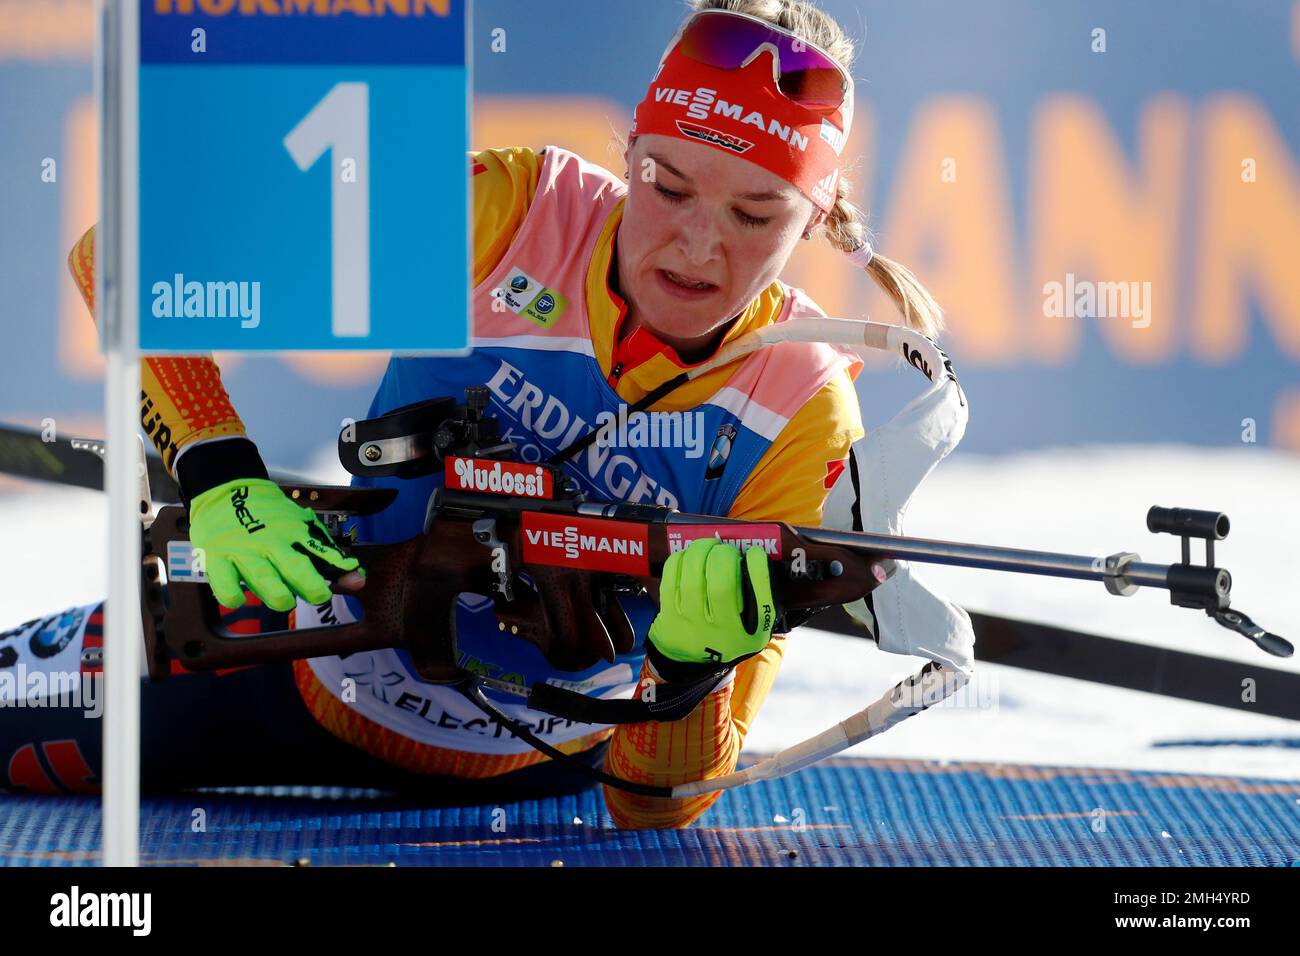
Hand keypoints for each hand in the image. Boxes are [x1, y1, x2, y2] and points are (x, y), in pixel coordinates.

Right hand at [187, 478, 363, 611]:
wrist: (227, 489)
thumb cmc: (269, 516)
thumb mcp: (301, 527)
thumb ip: (328, 555)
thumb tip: (359, 580)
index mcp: (293, 532)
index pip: (321, 551)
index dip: (339, 567)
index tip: (353, 577)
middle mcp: (270, 541)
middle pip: (294, 566)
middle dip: (311, 586)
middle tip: (319, 595)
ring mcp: (242, 550)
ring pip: (262, 577)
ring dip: (277, 595)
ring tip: (286, 601)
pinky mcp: (217, 557)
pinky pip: (224, 582)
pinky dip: (232, 595)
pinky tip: (240, 599)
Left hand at [648, 537, 775, 665]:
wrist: (689, 660)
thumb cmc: (726, 634)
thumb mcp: (754, 630)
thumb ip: (761, 599)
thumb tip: (755, 558)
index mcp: (746, 634)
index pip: (759, 598)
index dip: (759, 569)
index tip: (754, 554)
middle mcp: (718, 632)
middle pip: (721, 585)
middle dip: (724, 556)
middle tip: (726, 549)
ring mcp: (690, 622)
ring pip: (693, 577)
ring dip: (701, 551)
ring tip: (709, 546)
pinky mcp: (667, 614)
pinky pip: (672, 577)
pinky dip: (681, 558)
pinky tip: (690, 555)